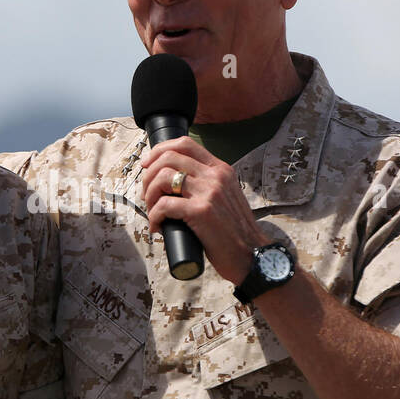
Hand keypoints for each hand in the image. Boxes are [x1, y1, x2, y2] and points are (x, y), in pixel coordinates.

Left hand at [140, 136, 269, 284]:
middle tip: (146, 194)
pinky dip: (154, 216)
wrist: (252, 255)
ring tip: (152, 211)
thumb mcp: (226, 196)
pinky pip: (164, 205)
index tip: (147, 165)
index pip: (185, 144)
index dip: (159, 151)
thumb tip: (174, 183)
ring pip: (163, 178)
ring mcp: (209, 192)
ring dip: (150, 195)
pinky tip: (157, 227)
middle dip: (148, 175)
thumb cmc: (235, 232)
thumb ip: (207, 185)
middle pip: (168, 158)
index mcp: (221, 170)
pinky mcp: (201, 211)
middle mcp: (215, 176)